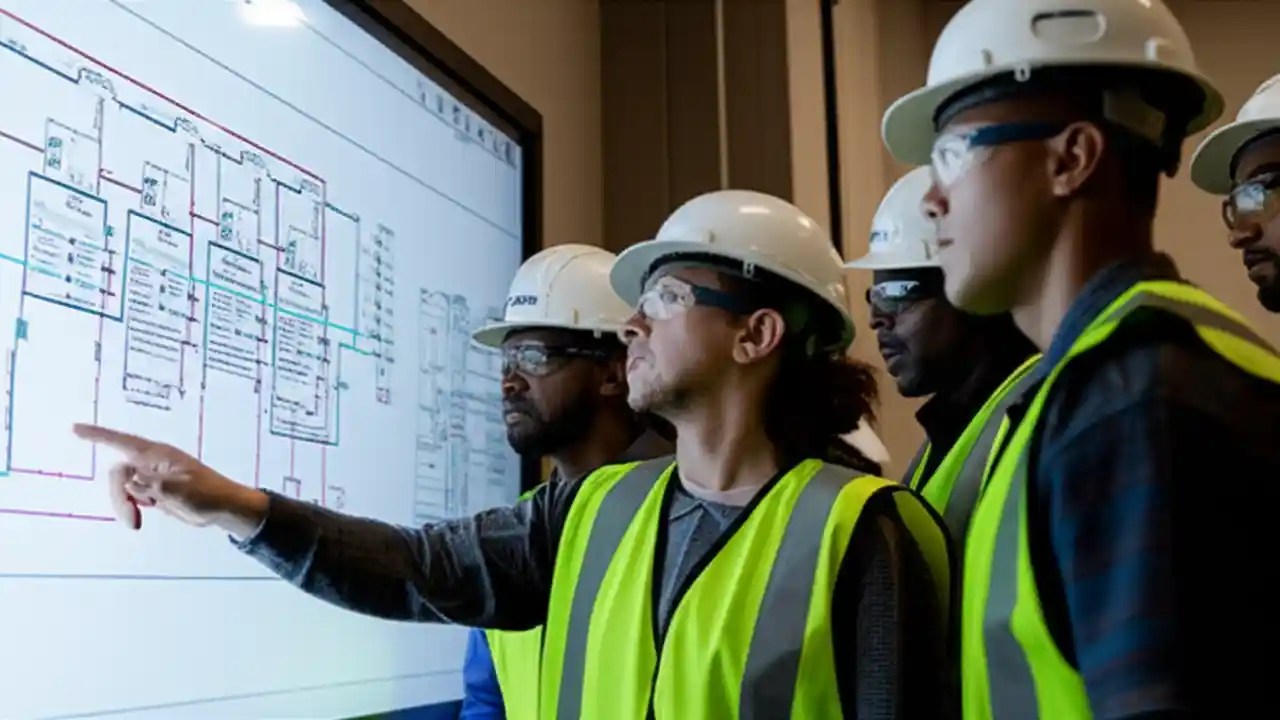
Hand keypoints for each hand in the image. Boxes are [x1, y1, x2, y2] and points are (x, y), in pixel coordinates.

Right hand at [72, 423, 267, 536]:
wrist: (223, 509)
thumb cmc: (208, 494)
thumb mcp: (181, 491)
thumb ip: (154, 485)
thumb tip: (131, 482)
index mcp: (158, 455)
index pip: (122, 442)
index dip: (98, 435)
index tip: (75, 429)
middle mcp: (151, 464)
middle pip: (118, 474)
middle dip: (119, 496)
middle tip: (133, 520)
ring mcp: (151, 478)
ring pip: (122, 488)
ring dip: (123, 506)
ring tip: (136, 523)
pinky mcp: (153, 492)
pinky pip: (130, 497)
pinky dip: (129, 509)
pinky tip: (139, 519)